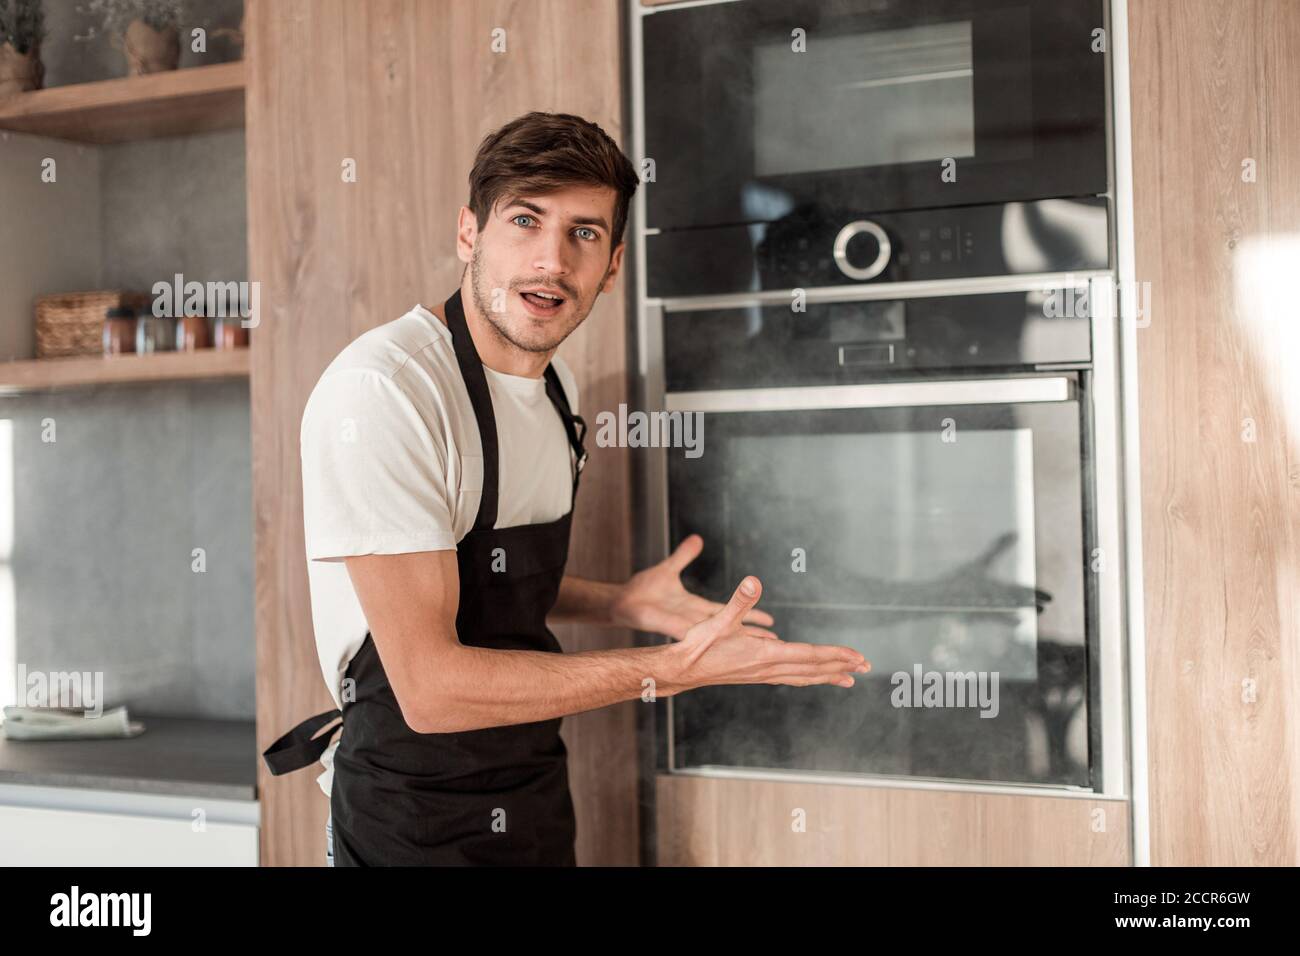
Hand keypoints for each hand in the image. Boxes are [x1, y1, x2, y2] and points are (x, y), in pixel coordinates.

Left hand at [611, 534, 776, 641]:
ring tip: (756, 650)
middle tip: (777, 643)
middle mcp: (695, 620)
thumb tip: (697, 538)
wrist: (621, 601)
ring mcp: (684, 625)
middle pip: (730, 628)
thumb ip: (684, 556)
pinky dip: (704, 638)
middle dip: (752, 636)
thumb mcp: (669, 568)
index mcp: (697, 608)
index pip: (731, 612)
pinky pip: (690, 632)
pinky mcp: (669, 626)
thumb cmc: (643, 589)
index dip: (751, 616)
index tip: (773, 622)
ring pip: (715, 635)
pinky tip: (719, 643)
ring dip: (734, 641)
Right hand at [665, 575, 869, 693]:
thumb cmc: (699, 645)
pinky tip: (810, 676)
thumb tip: (753, 580)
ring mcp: (763, 675)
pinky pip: (791, 678)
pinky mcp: (756, 676)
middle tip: (866, 667)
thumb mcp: (719, 619)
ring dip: (828, 675)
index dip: (836, 655)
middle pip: (813, 669)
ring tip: (848, 678)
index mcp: (765, 654)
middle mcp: (768, 668)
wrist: (682, 670)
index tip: (858, 657)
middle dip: (841, 667)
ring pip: (804, 677)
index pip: (810, 655)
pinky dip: (808, 677)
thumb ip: (739, 600)